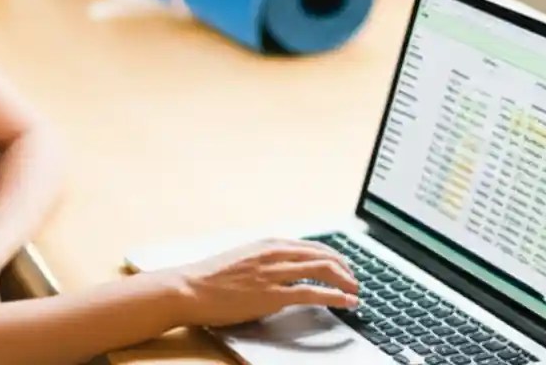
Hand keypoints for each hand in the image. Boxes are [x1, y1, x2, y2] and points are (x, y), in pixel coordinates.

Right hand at [168, 238, 359, 327]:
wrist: (190, 289)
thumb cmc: (212, 277)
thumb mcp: (245, 258)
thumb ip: (268, 260)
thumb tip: (288, 268)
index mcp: (270, 243)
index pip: (314, 247)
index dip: (335, 258)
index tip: (345, 268)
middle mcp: (276, 253)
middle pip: (324, 255)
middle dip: (346, 269)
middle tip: (355, 281)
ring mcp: (274, 273)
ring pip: (323, 270)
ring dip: (345, 281)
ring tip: (355, 292)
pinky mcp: (271, 295)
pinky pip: (312, 293)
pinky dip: (334, 296)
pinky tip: (346, 302)